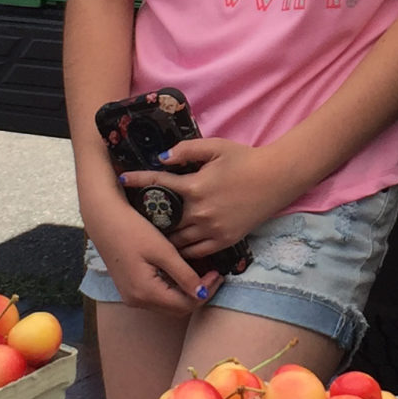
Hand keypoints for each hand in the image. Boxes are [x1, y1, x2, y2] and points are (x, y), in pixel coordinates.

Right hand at [86, 195, 219, 312]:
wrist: (103, 217)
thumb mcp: (163, 250)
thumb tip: (203, 293)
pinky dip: (172, 288)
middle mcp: (137, 301)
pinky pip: (157, 296)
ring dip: (186, 292)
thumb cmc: (132, 229)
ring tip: (201, 272)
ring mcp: (131, 296)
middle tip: (212, 274)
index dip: (206, 292)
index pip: (185, 304)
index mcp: (145, 293)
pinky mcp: (130, 288)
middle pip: (177, 308)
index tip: (218, 274)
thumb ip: (184, 274)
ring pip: (168, 304)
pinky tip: (181, 272)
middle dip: (198, 294)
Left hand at [121, 135, 292, 257]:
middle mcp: (200, 212)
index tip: (121, 178)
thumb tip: (161, 158)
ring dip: (162, 237)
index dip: (137, 180)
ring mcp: (212, 229)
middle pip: (164, 219)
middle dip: (147, 216)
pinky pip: (196, 251)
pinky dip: (182, 251)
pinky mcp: (225, 240)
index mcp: (195, 186)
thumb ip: (185, 150)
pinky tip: (173, 248)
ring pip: (177, 239)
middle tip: (132, 215)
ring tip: (149, 235)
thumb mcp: (215, 147)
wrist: (276, 178)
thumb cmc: (245, 159)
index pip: (158, 185)